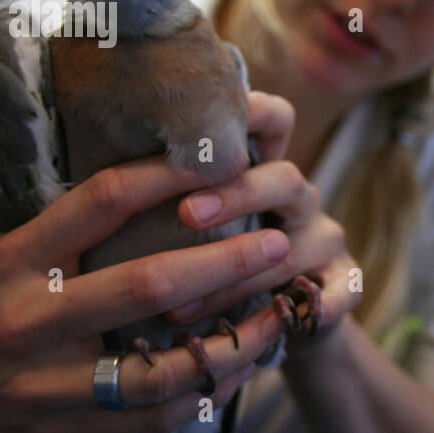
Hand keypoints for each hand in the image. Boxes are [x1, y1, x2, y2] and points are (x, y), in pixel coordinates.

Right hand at [0, 155, 295, 432]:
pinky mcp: (65, 431)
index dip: (168, 175)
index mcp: (14, 258)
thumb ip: (48, 204)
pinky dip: (207, 390)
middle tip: (276, 239)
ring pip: (162, 366)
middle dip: (225, 262)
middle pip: (147, 285)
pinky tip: (241, 365)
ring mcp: (46, 383)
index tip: (224, 159)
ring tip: (277, 311)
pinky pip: (155, 416)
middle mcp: (29, 318)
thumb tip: (118, 141)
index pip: (101, 200)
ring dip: (232, 340)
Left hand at [165, 91, 359, 343]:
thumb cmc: (214, 263)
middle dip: (235, 193)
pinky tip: (292, 317)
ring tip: (182, 307)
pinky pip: (341, 291)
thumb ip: (166, 197)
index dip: (249, 111)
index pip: (271, 120)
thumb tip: (92, 177)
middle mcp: (297, 198)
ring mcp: (323, 240)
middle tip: (185, 214)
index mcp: (260, 170)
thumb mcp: (194, 223)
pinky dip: (323, 304)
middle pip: (282, 176)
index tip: (203, 122)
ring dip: (239, 274)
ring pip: (293, 246)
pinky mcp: (341, 284)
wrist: (280, 321)